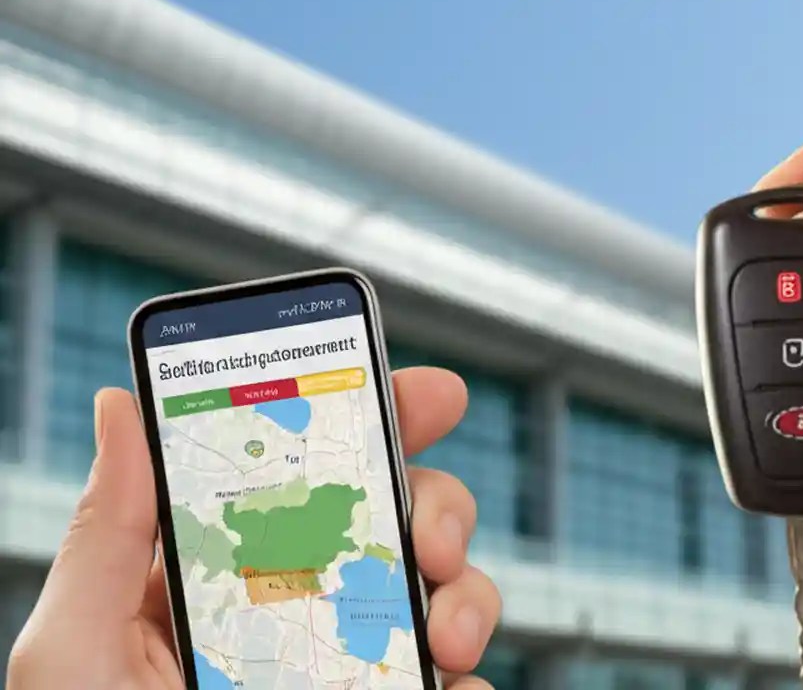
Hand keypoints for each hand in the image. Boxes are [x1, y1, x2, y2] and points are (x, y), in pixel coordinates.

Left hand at [7, 368, 499, 688]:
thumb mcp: (79, 652)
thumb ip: (107, 533)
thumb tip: (118, 407)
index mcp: (219, 567)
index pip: (298, 466)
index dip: (369, 414)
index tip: (429, 393)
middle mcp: (295, 604)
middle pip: (391, 514)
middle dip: (436, 503)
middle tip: (432, 537)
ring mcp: (349, 662)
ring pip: (441, 588)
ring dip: (467, 591)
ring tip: (443, 633)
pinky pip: (456, 676)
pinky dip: (471, 673)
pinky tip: (446, 684)